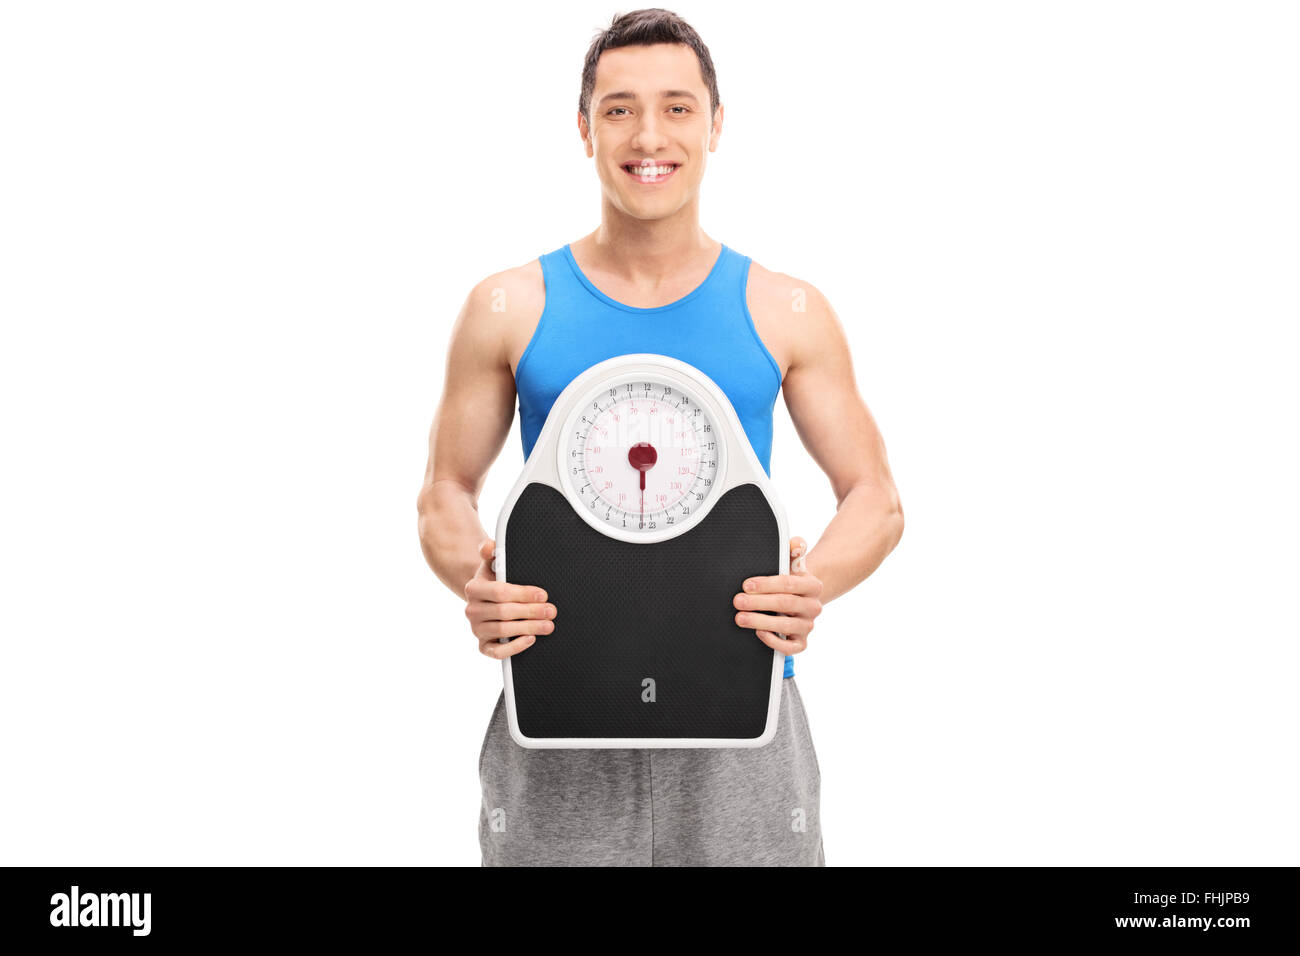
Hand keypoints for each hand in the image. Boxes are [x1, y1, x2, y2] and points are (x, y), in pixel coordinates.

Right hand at [463, 538, 556, 658]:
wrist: (487, 599)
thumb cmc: (495, 580)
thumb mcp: (493, 563)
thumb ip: (491, 551)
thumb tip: (489, 547)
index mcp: (474, 588)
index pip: (500, 592)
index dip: (524, 594)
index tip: (543, 594)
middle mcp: (472, 610)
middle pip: (504, 612)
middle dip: (531, 612)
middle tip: (551, 611)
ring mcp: (477, 629)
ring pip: (503, 631)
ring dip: (529, 628)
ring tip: (548, 625)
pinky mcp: (483, 645)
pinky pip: (496, 652)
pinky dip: (514, 648)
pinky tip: (530, 640)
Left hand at [732, 536, 822, 654]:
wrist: (798, 600)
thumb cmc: (789, 580)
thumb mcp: (792, 563)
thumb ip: (795, 549)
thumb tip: (796, 543)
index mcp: (813, 585)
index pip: (789, 584)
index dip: (766, 584)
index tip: (746, 585)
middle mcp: (814, 607)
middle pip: (785, 604)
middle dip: (758, 602)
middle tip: (738, 601)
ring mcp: (808, 626)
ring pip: (786, 626)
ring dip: (761, 621)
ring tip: (740, 618)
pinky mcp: (801, 642)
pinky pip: (790, 647)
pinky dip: (774, 641)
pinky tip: (758, 633)